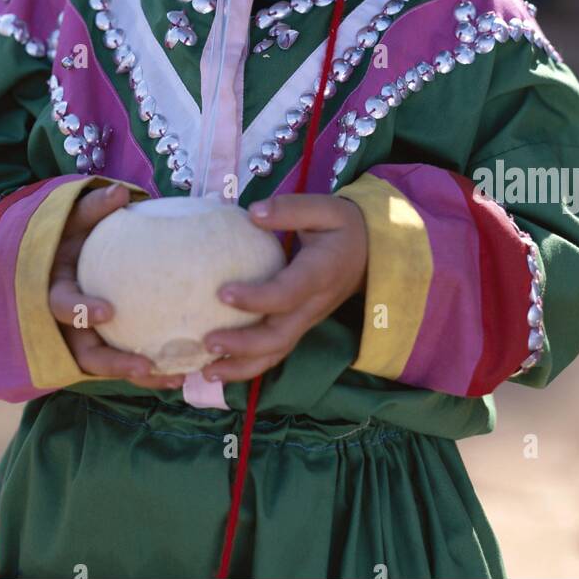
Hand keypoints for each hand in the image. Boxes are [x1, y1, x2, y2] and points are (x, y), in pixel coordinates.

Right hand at [48, 181, 186, 390]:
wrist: (62, 253)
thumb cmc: (70, 233)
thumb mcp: (74, 217)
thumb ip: (93, 207)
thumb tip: (120, 192)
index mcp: (54, 290)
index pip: (61, 305)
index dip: (80, 310)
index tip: (108, 310)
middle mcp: (64, 324)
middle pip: (84, 353)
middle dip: (113, 363)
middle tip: (145, 364)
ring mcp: (82, 339)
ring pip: (107, 367)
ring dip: (138, 375)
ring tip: (175, 377)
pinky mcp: (102, 346)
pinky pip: (123, 362)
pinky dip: (150, 371)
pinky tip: (183, 374)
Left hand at [199, 193, 367, 383]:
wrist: (370, 253)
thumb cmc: (342, 227)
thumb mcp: (325, 208)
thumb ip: (290, 209)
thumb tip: (252, 212)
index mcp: (320, 273)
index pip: (288, 293)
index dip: (257, 298)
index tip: (222, 293)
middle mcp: (314, 305)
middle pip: (280, 336)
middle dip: (243, 345)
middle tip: (208, 341)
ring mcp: (307, 320)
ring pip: (277, 352)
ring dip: (242, 367)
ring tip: (208, 371)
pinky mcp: (299, 326)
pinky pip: (275, 352)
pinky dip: (248, 366)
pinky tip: (218, 369)